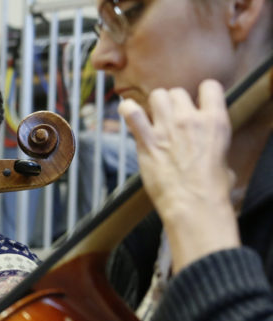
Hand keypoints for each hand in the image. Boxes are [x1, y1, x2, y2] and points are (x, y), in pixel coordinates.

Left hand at [119, 80, 238, 269]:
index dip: (200, 94)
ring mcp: (168, 129)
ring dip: (153, 105)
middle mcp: (191, 119)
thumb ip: (214, 146)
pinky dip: (128, 109)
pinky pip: (132, 114)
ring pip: (157, 96)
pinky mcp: (148, 141)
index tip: (194, 103)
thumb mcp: (224, 159)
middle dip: (172, 103)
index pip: (209, 87)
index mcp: (215, 121)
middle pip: (176, 92)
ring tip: (151, 117)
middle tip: (168, 119)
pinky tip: (127, 110)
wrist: (194, 204)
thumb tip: (211, 153)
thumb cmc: (211, 188)